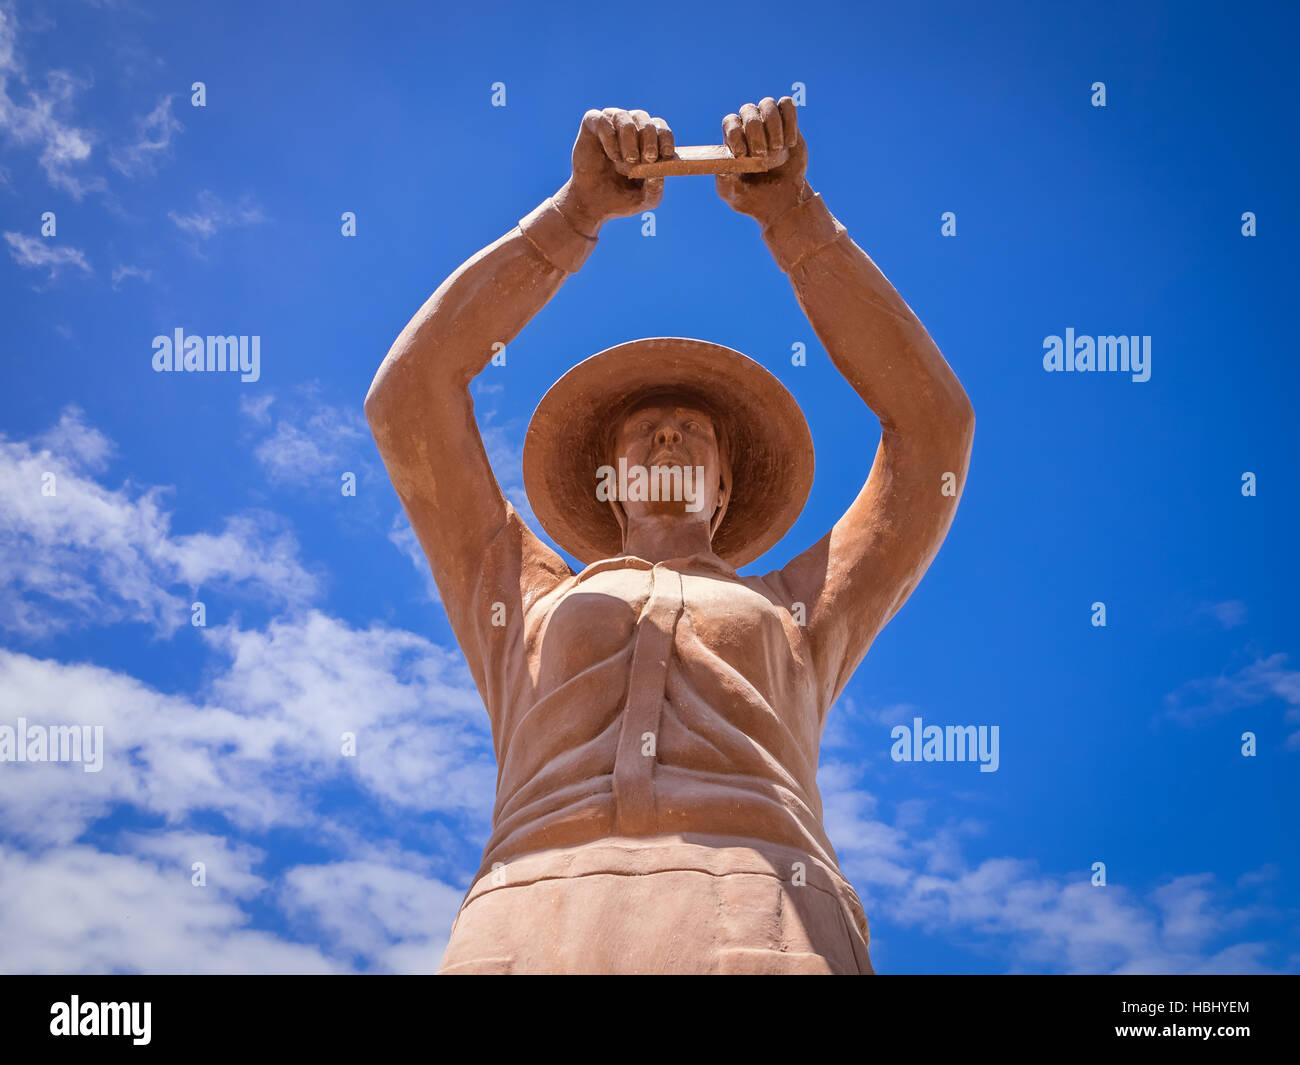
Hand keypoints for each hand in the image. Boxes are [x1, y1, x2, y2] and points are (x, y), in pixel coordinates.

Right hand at [556, 108, 673, 235]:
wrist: (593, 205)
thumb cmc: (622, 199)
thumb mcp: (646, 200)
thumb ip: (656, 188)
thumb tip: (658, 172)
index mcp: (647, 141)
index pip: (660, 127)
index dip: (665, 137)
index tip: (666, 154)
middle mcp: (630, 127)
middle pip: (644, 118)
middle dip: (649, 138)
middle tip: (648, 158)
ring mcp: (610, 124)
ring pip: (623, 117)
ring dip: (629, 139)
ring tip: (626, 161)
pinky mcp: (591, 125)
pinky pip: (601, 120)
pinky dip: (610, 137)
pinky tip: (613, 157)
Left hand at [715, 96, 810, 224]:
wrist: (782, 202)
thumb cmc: (753, 198)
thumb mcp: (732, 194)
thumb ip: (724, 180)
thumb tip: (723, 164)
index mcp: (733, 141)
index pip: (730, 122)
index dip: (735, 133)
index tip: (742, 155)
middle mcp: (749, 128)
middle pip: (748, 110)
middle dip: (755, 132)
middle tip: (762, 155)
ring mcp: (769, 124)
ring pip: (768, 103)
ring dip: (773, 125)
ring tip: (777, 149)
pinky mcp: (789, 124)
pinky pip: (788, 105)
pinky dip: (790, 121)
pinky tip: (789, 143)